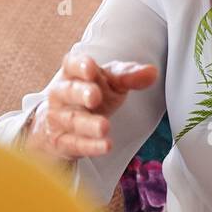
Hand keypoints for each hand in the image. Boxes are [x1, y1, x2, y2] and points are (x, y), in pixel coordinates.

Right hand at [25, 53, 158, 159]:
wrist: (62, 124)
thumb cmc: (92, 94)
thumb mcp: (111, 82)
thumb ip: (129, 76)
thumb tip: (152, 73)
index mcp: (73, 73)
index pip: (73, 65)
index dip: (80, 65)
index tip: (90, 68)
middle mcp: (61, 93)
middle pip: (69, 91)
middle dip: (81, 93)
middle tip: (94, 96)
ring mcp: (58, 118)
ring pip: (72, 120)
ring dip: (88, 124)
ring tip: (104, 127)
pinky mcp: (61, 141)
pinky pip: (75, 143)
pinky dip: (90, 146)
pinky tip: (106, 145)